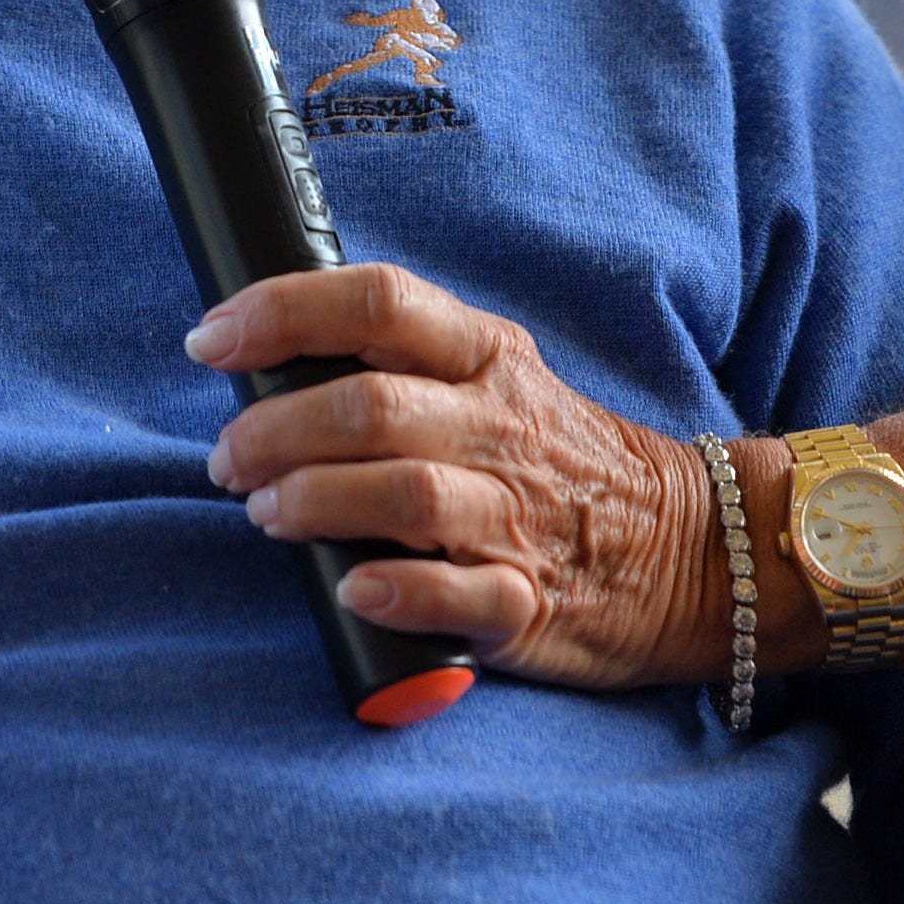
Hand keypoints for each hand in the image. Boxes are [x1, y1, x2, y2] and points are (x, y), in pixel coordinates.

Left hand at [188, 262, 797, 687]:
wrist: (691, 551)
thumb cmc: (560, 463)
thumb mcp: (499, 382)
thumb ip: (404, 366)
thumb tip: (266, 368)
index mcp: (487, 357)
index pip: (380, 301)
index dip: (283, 311)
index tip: (212, 339)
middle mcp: (501, 426)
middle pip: (374, 405)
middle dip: (275, 428)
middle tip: (226, 459)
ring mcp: (519, 515)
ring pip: (409, 494)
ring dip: (317, 501)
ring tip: (268, 515)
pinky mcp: (531, 602)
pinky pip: (461, 597)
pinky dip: (399, 592)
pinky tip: (352, 591)